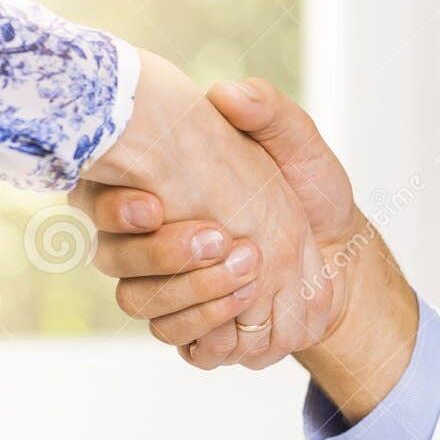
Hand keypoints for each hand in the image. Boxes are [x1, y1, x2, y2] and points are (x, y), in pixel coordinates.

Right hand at [87, 78, 420, 417]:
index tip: (155, 203)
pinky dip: (214, 331)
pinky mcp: (201, 335)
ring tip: (250, 268)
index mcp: (152, 195)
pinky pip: (186, 347)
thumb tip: (228, 93)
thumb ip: (268, 114)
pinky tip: (247, 308)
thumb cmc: (307, 189)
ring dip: (195, 292)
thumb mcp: (298, 145)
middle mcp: (146, 247)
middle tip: (223, 238)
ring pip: (144, 307)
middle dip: (166, 254)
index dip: (116, 207)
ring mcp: (170, 294)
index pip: (98, 201)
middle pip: (115, 262)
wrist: (341, 252)